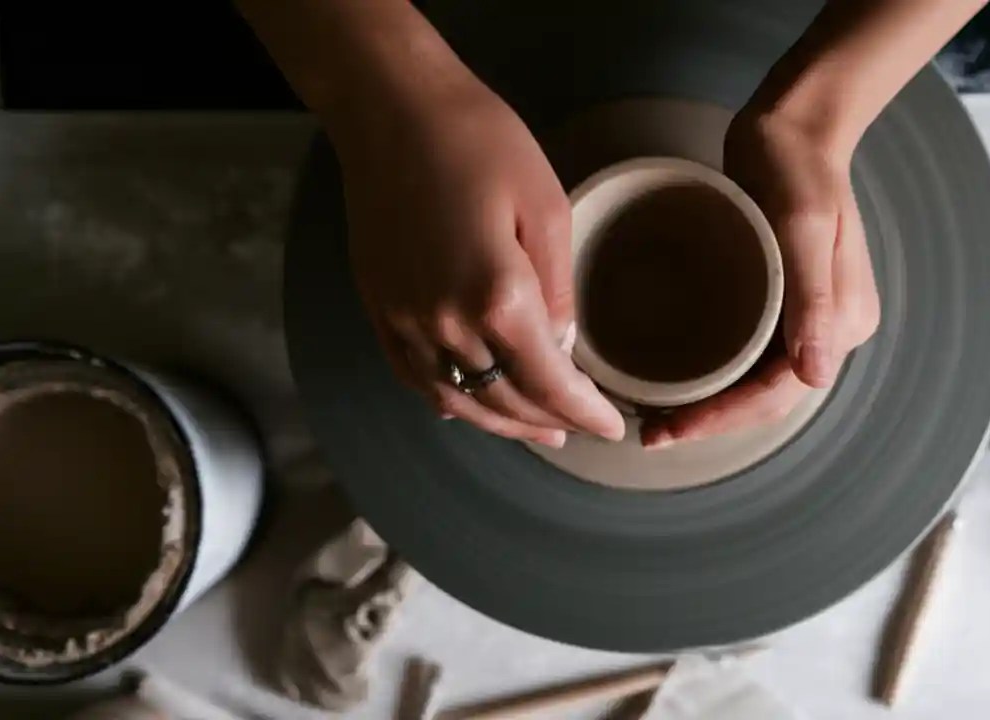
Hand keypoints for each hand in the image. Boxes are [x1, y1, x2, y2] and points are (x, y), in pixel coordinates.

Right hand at [332, 72, 624, 446]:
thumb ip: (559, 290)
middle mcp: (445, 323)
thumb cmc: (479, 142)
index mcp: (497, 298)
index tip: (612, 427)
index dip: (586, 412)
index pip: (549, 383)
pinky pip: (413, 376)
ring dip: (499, 423)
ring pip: (456, 399)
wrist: (391, 108)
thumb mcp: (546, 207)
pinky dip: (446, 400)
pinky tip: (468, 405)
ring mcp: (403, 320)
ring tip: (535, 427)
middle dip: (547, 421)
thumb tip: (561, 348)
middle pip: (503, 401)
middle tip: (579, 428)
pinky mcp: (377, 307)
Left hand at [641, 107, 879, 448]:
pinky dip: (717, 373)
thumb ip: (813, 299)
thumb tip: (816, 375)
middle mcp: (832, 328)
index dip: (725, 417)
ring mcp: (809, 316)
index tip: (673, 430)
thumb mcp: (804, 225)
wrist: (795, 124)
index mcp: (844, 321)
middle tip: (651, 435)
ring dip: (712, 404)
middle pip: (769, 396)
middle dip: (713, 421)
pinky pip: (751, 353)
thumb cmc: (796, 163)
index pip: (781, 391)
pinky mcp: (785, 299)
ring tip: (657, 419)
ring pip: (757, 381)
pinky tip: (680, 379)